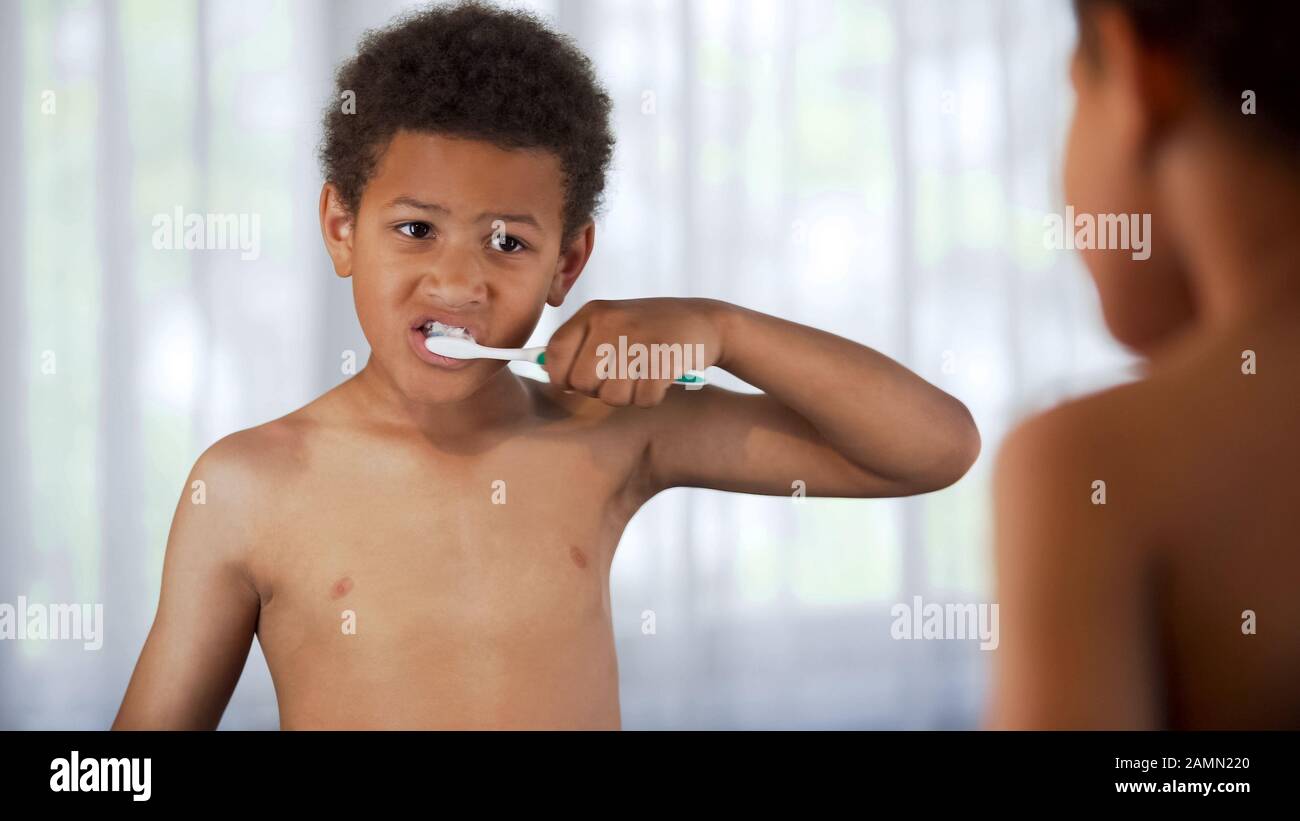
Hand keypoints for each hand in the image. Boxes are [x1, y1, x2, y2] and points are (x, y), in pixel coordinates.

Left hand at [542, 297, 728, 406]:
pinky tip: (661, 378)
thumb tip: (552, 377)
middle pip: (583, 383)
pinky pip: (643, 399)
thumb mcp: (612, 325)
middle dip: (600, 390)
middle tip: (621, 378)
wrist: (704, 321)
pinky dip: (652, 397)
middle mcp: (611, 322)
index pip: (555, 354)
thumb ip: (582, 345)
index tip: (575, 384)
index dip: (562, 378)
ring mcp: (638, 338)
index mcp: (593, 313)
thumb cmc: (650, 330)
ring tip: (642, 376)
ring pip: (613, 396)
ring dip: (629, 396)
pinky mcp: (663, 357)